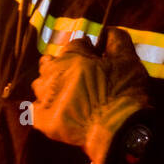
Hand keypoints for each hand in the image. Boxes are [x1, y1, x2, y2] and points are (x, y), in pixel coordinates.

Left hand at [31, 27, 150, 163]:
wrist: (118, 133)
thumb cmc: (125, 94)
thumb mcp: (128, 61)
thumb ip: (117, 40)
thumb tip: (107, 31)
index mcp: (73, 57)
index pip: (75, 44)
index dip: (87, 51)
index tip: (96, 59)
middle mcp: (54, 73)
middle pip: (50, 62)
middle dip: (62, 65)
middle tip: (79, 78)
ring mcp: (46, 97)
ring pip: (40, 84)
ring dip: (51, 86)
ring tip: (67, 96)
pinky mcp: (42, 120)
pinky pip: (34, 110)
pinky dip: (44, 109)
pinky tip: (58, 113)